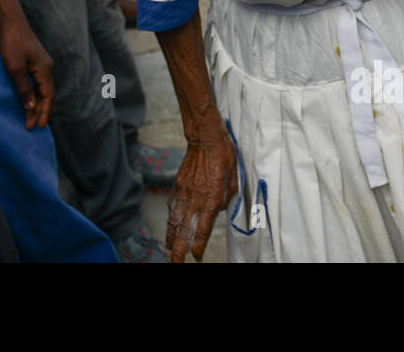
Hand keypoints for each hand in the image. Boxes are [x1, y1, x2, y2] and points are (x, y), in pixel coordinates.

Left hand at [0, 15, 53, 129]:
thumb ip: (23, 89)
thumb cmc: (11, 43)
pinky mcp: (34, 60)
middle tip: (30, 126)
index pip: (48, 96)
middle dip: (39, 111)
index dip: (44, 112)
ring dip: (35, 103)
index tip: (40, 126)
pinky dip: (33, 93)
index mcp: (45, 70)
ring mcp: (41, 64)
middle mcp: (47, 67)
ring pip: (41, 89)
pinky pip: (36, 82)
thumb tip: (30, 107)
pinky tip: (27, 100)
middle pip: (46, 94)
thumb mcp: (14, 69)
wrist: (10, 21)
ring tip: (28, 118)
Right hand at [166, 131, 236, 261]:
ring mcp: (184, 193)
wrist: (206, 139)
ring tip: (170, 252)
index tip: (197, 256)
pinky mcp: (177, 186)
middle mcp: (195, 199)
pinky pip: (172, 208)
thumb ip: (226, 200)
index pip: (203, 229)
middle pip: (183, 230)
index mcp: (211, 199)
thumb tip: (219, 210)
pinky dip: (170, 221)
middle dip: (178, 251)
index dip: (198, 246)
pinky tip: (170, 229)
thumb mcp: (233, 182)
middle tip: (176, 263)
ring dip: (171, 239)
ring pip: (173, 221)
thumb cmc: (224, 158)